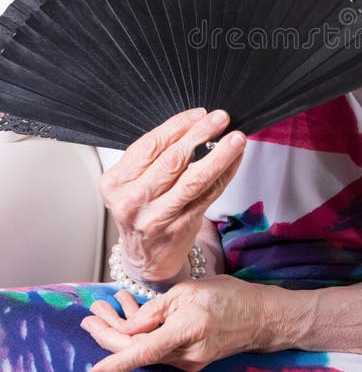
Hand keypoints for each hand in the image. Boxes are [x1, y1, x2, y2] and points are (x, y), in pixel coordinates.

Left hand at [81, 276, 266, 371]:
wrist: (261, 317)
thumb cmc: (228, 297)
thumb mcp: (189, 292)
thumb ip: (156, 310)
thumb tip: (129, 328)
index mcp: (183, 334)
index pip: (141, 352)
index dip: (114, 363)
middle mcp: (184, 356)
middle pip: (137, 352)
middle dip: (109, 334)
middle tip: (90, 316)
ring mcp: (188, 361)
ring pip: (146, 349)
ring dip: (124, 330)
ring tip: (106, 308)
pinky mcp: (191, 358)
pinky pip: (160, 348)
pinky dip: (144, 332)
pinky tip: (132, 313)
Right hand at [100, 109, 244, 280]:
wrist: (145, 258)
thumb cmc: (142, 210)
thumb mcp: (133, 183)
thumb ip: (155, 157)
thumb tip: (196, 124)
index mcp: (115, 182)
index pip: (148, 145)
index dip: (177, 126)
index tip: (199, 114)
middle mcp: (132, 200)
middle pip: (171, 160)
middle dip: (200, 134)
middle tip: (220, 118)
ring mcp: (156, 217)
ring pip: (193, 179)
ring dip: (219, 155)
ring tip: (235, 139)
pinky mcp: (180, 228)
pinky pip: (208, 196)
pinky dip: (225, 175)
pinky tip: (235, 160)